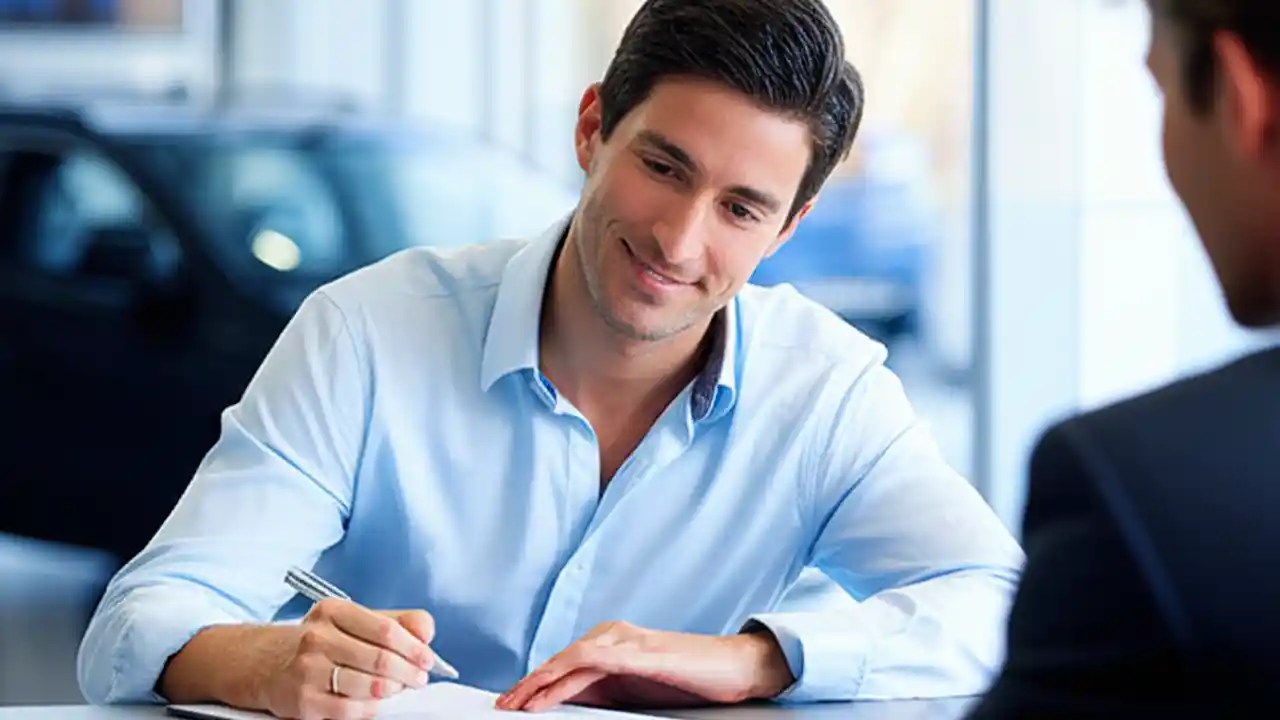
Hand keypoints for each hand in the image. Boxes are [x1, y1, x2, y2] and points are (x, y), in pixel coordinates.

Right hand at [254, 599, 439, 719]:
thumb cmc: (320, 641)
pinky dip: (371, 709)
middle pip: (380, 660)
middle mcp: (317, 638)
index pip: (386, 630)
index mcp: (333, 611)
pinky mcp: (303, 701)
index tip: (428, 659)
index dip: (414, 647)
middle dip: (408, 672)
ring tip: (398, 689)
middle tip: (419, 678)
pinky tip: (375, 703)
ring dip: (392, 691)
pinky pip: (350, 710)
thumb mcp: (353, 620)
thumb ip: (395, 621)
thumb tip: (426, 633)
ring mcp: (308, 670)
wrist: (265, 662)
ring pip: (368, 687)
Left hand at [494, 621, 794, 712]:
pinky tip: (551, 686)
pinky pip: (597, 661)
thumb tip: (570, 704)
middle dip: (529, 684)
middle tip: (503, 705)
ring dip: (540, 682)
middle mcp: (616, 636)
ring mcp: (629, 642)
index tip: (512, 702)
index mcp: (614, 642)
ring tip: (518, 703)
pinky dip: (569, 674)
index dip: (535, 682)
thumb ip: (607, 691)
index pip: (565, 663)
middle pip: (561, 660)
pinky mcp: (643, 654)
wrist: (738, 666)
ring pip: (572, 660)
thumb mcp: (639, 688)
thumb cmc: (694, 678)